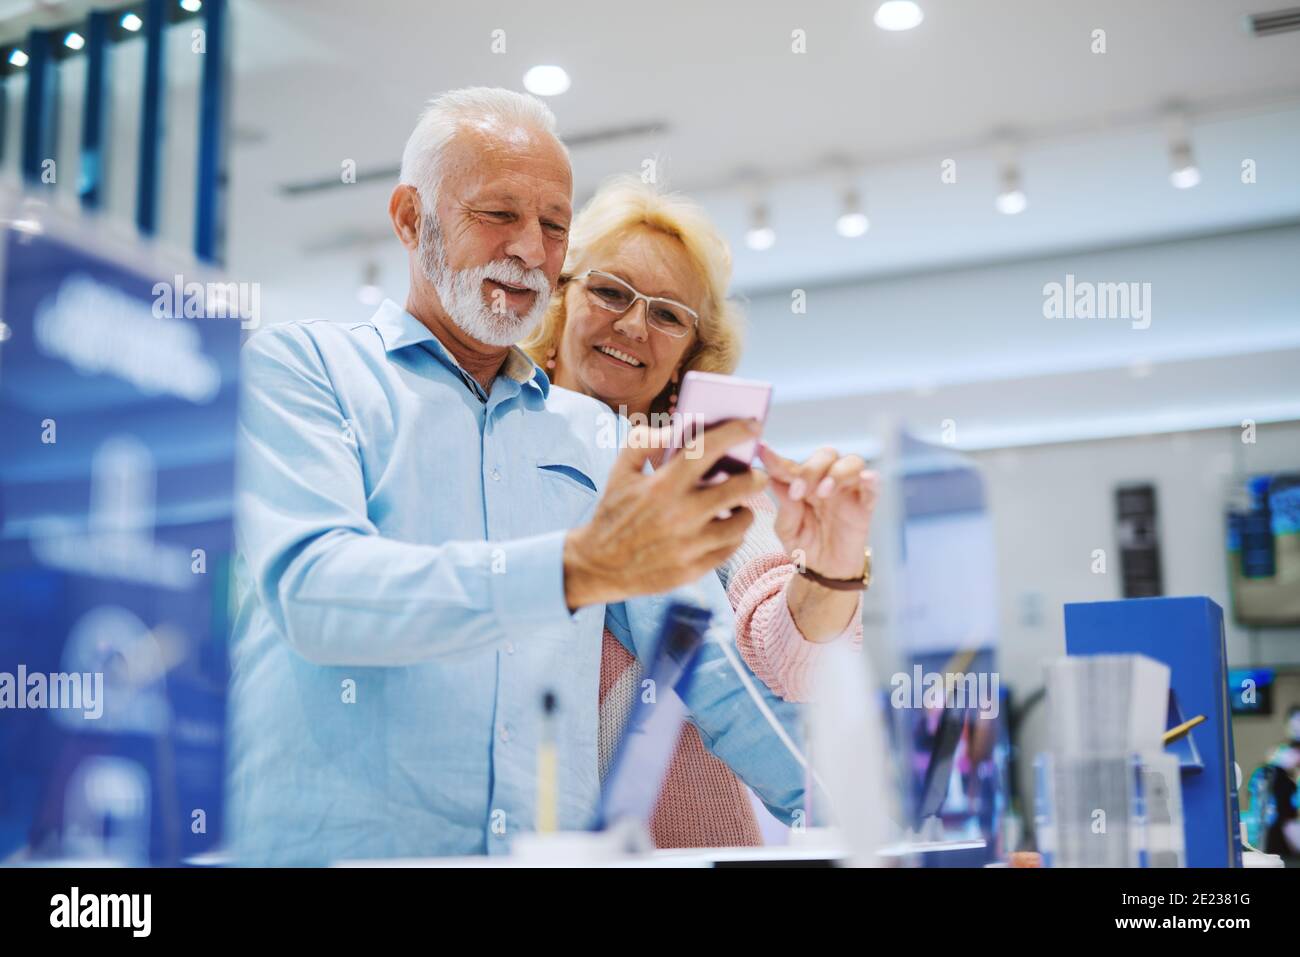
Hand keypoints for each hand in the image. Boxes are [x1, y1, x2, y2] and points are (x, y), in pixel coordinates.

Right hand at [563, 419, 767, 609]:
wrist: (598, 565)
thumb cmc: (613, 512)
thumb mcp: (620, 471)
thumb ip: (645, 442)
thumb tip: (677, 427)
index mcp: (663, 485)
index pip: (708, 449)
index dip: (735, 431)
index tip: (753, 423)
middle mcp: (680, 515)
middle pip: (739, 488)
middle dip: (755, 477)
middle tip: (756, 475)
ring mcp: (689, 545)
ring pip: (741, 522)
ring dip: (745, 510)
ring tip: (738, 505)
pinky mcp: (693, 569)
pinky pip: (730, 549)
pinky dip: (732, 536)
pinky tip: (725, 529)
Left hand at [757, 443, 876, 580]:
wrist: (826, 571)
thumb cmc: (804, 546)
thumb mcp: (788, 531)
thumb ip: (785, 508)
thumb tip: (774, 480)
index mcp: (803, 483)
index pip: (792, 464)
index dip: (777, 458)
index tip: (763, 452)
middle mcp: (826, 480)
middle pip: (826, 454)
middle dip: (811, 469)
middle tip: (798, 492)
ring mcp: (848, 490)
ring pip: (852, 462)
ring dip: (836, 473)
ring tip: (823, 493)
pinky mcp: (865, 505)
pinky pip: (874, 486)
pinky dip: (871, 480)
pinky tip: (865, 479)